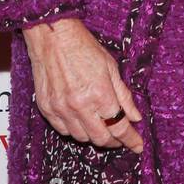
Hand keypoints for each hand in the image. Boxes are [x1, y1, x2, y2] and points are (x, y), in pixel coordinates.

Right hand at [21, 18, 143, 151]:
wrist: (53, 37)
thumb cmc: (84, 47)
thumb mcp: (111, 67)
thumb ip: (124, 96)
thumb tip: (136, 117)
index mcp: (100, 94)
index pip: (119, 127)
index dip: (131, 140)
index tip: (137, 146)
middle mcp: (80, 106)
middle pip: (100, 138)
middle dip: (113, 142)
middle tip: (120, 137)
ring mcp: (61, 109)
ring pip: (81, 138)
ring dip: (94, 136)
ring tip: (101, 126)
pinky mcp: (46, 109)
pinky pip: (63, 130)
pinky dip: (75, 130)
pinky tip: (81, 121)